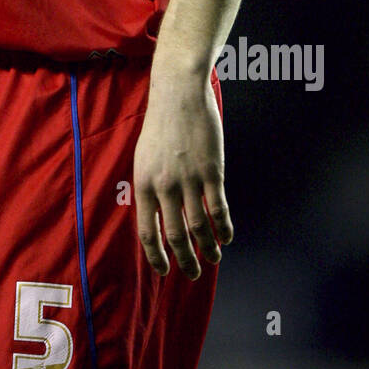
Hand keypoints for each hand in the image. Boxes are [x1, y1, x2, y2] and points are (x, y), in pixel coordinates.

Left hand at [132, 74, 232, 279]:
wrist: (178, 94)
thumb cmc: (160, 126)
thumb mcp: (144, 158)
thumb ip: (149, 188)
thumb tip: (157, 218)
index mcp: (143, 183)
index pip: (147, 231)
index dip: (156, 256)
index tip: (164, 271)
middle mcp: (164, 186)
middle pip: (175, 235)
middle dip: (186, 260)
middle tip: (193, 274)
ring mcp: (189, 179)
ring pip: (199, 227)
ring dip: (208, 248)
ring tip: (213, 259)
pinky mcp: (212, 171)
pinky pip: (218, 209)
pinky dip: (223, 228)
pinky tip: (226, 237)